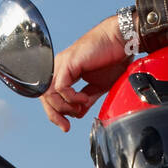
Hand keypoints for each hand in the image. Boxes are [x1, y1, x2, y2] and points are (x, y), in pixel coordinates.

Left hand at [41, 14, 130, 131]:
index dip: (55, 114)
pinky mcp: (69, 63)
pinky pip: (61, 87)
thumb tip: (78, 114)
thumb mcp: (98, 86)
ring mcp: (62, 64)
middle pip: (45, 96)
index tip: (66, 126)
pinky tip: (83, 99)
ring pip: (49, 93)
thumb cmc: (113, 58)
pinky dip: (71, 98)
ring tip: (80, 108)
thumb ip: (86, 99)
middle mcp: (60, 67)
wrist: (121, 41)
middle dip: (54, 114)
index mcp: (66, 72)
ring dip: (64, 107)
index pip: (50, 96)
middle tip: (66, 125)